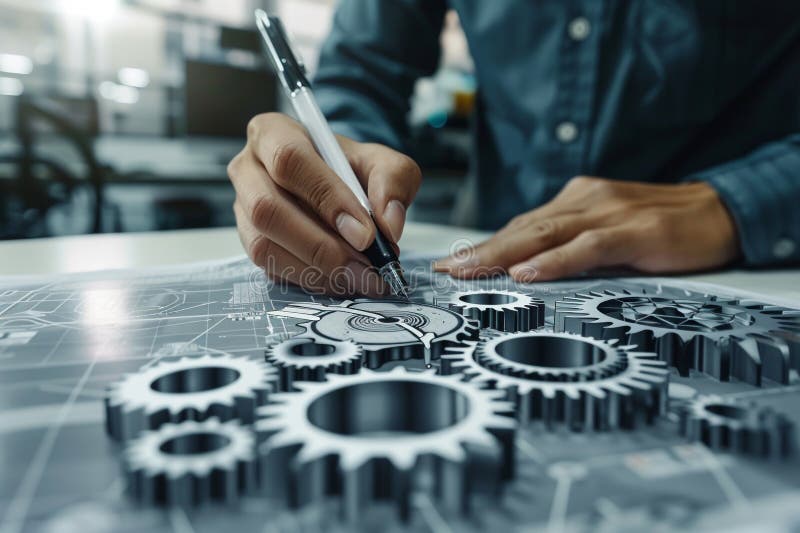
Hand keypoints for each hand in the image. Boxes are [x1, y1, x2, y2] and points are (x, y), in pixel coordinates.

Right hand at [228, 113, 421, 295]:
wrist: (339, 186)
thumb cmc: (354, 170)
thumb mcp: (384, 163)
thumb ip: (393, 182)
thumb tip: (388, 224)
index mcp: (274, 132)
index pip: (290, 161)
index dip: (327, 199)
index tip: (365, 234)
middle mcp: (248, 169)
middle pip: (268, 209)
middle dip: (321, 245)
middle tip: (366, 266)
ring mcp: (243, 209)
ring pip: (264, 245)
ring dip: (316, 268)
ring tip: (360, 277)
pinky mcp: (249, 242)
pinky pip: (271, 267)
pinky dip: (310, 279)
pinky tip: (342, 280)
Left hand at [434, 177, 739, 280]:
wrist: (722, 211)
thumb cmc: (661, 229)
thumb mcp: (608, 236)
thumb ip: (573, 248)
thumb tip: (531, 273)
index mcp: (575, 202)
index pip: (521, 227)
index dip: (484, 246)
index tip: (453, 264)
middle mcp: (584, 200)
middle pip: (522, 229)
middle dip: (480, 251)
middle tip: (445, 271)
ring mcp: (609, 212)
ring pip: (545, 233)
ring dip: (502, 255)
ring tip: (468, 272)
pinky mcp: (635, 230)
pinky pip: (587, 246)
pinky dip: (555, 261)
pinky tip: (528, 274)